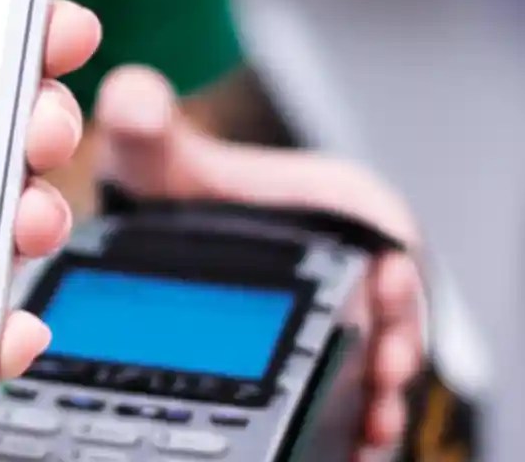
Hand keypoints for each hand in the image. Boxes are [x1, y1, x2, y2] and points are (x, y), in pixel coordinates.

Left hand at [93, 66, 423, 459]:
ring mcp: (329, 311)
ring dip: (374, 384)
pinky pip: (344, 388)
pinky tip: (350, 438)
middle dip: (391, 336)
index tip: (387, 282)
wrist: (154, 237)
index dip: (392, 258)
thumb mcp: (152, 153)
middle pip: (387, 304)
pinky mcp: (309, 354)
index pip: (381, 229)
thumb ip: (140, 121)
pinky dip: (352, 414)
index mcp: (326, 203)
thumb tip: (132, 97)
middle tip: (383, 367)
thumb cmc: (170, 186)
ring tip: (371, 415)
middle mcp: (339, 259)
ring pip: (369, 353)